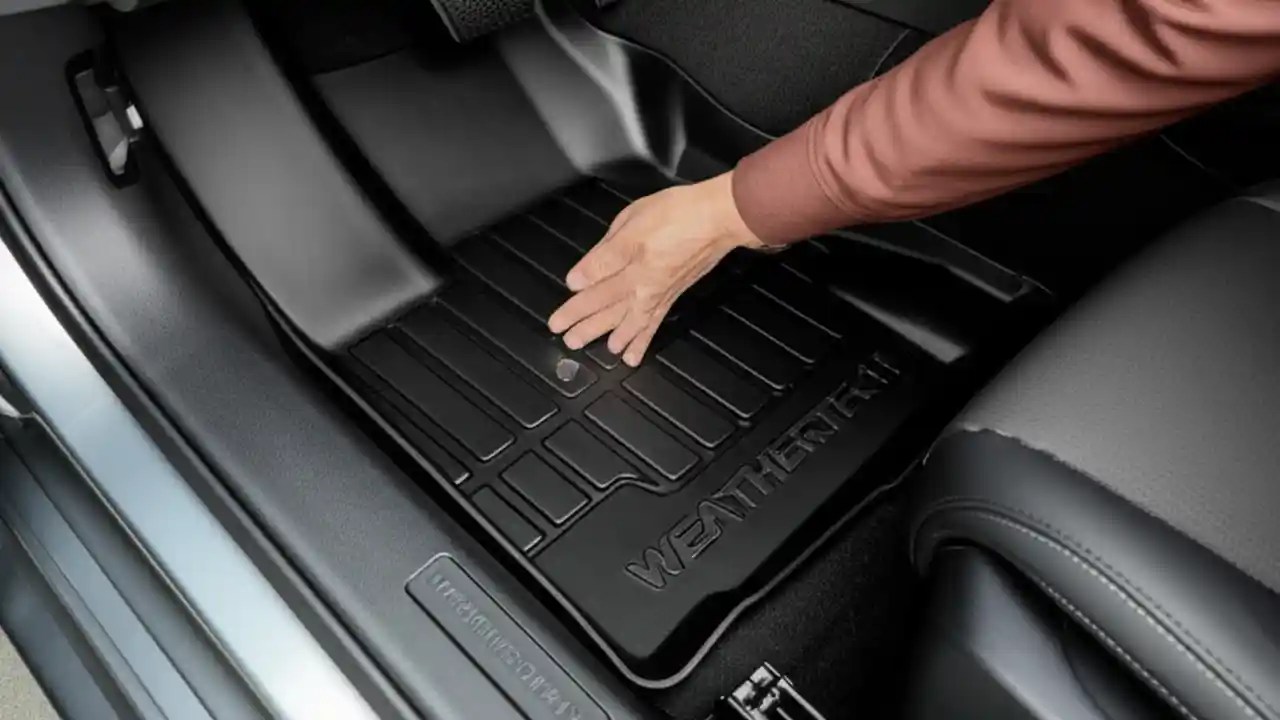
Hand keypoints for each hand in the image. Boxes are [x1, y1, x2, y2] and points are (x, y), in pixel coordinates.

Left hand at [548, 172, 764, 365]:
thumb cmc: (678, 213)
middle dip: (587, 328)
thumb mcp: (631, 223)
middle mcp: (645, 289)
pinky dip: (643, 339)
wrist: (719, 218)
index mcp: (631, 270)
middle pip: (609, 312)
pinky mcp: (674, 294)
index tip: (556, 321)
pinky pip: (654, 323)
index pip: (594, 294)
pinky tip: (633, 352)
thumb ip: (603, 255)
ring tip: (601, 353)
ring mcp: (661, 294)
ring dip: (614, 338)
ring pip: (631, 323)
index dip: (574, 309)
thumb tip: (578, 279)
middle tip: (570, 342)